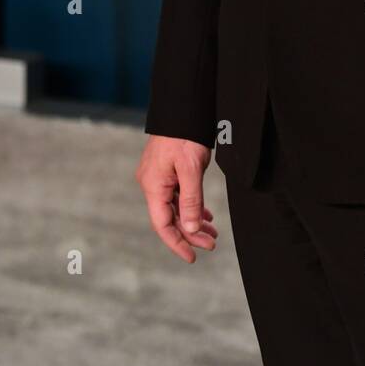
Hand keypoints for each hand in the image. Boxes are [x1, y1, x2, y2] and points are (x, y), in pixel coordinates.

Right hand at [135, 135, 217, 263]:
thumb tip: (190, 229)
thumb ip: (191, 200)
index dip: (178, 243)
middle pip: (170, 218)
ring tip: (212, 232)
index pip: (163, 224)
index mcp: (153, 186)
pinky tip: (205, 214)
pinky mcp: (166, 170)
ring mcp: (158, 177)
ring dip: (193, 220)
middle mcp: (152, 184)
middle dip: (191, 233)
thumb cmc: (184, 135)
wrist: (181, 108)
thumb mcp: (191, 169)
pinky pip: (178, 195)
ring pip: (176, 207)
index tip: (192, 257)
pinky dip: (191, 206)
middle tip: (212, 243)